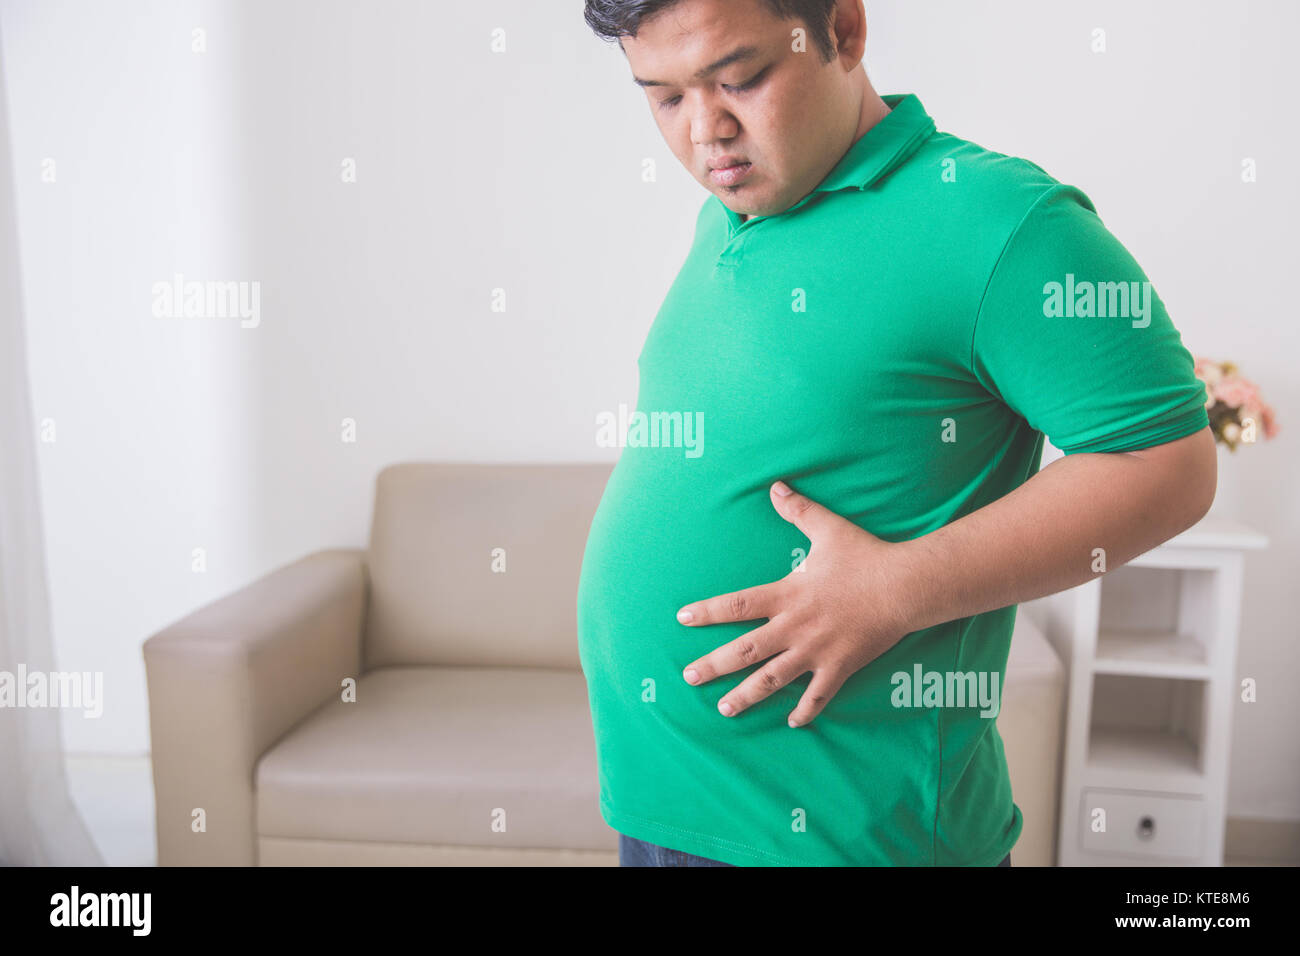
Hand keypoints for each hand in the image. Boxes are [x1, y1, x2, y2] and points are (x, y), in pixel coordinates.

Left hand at [676, 480, 914, 727]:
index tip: (682, 618)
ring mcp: (816, 651)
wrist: (904, 587)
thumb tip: (775, 486)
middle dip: (713, 665)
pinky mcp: (840, 667)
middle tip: (688, 677)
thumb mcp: (828, 528)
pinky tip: (792, 723)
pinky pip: (818, 696)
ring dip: (746, 695)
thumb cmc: (865, 556)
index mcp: (786, 595)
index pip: (737, 605)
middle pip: (744, 651)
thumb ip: (798, 510)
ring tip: (723, 709)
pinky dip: (805, 711)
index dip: (708, 611)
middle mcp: (794, 627)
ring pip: (772, 679)